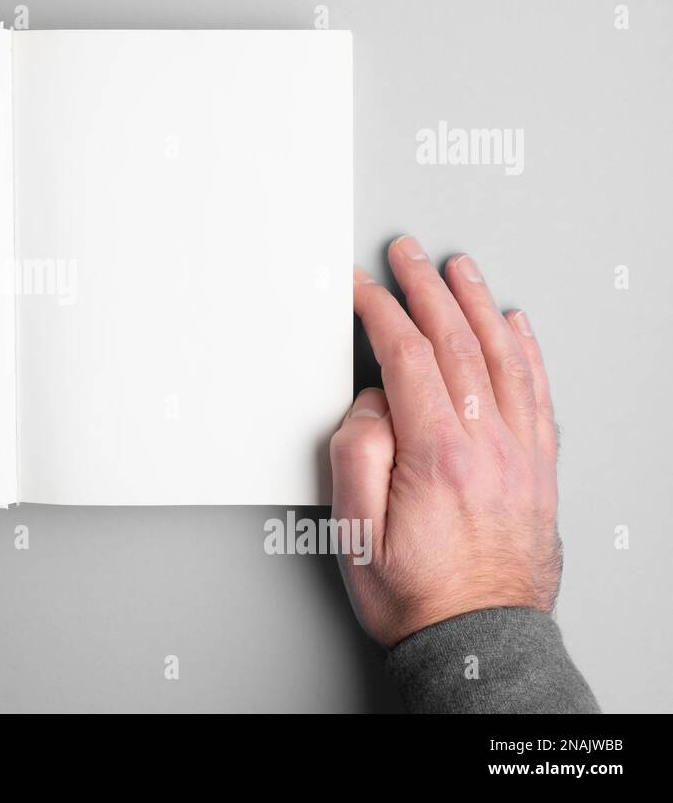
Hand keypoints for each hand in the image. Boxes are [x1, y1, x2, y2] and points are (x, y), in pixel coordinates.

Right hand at [331, 235, 559, 646]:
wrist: (477, 639)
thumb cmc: (414, 594)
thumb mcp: (354, 532)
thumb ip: (357, 455)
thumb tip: (372, 404)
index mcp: (439, 455)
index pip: (408, 358)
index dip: (381, 312)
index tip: (363, 287)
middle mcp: (488, 445)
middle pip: (457, 343)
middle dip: (426, 289)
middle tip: (407, 254)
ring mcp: (520, 452)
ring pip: (503, 356)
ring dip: (477, 304)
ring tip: (459, 269)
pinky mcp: (538, 466)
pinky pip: (538, 391)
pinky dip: (527, 349)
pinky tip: (516, 325)